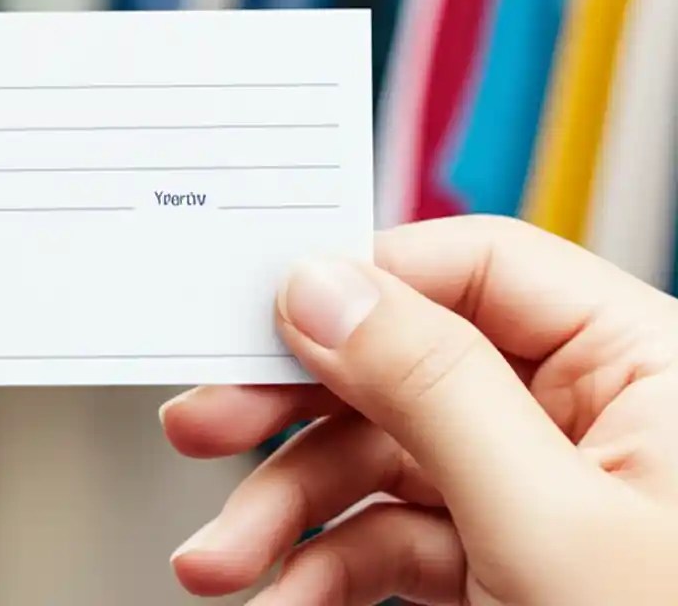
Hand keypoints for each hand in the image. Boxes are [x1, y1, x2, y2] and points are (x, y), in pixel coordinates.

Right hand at [162, 216, 677, 604]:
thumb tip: (327, 288)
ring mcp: (537, 488)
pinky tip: (281, 599)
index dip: (362, 281)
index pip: (475, 266)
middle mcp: (586, 413)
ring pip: (380, 460)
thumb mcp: (547, 523)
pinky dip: (325, 568)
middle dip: (292, 413)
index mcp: (640, 362)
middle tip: (203, 426)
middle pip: (403, 365)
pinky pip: (391, 533)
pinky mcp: (502, 555)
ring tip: (220, 563)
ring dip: (286, 512)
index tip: (260, 315)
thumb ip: (434, 387)